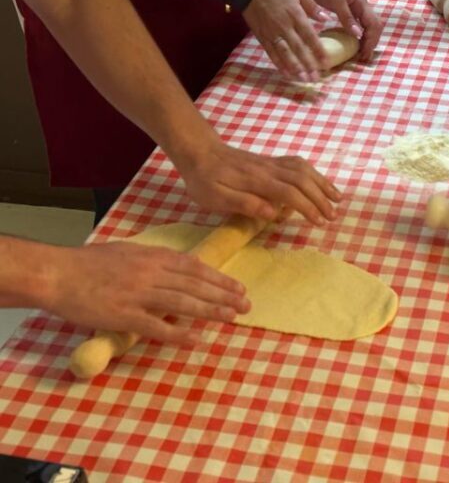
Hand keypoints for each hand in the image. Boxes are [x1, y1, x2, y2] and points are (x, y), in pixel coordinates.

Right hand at [45, 242, 249, 344]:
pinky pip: (156, 327)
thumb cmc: (90, 262)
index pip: (195, 268)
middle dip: (224, 295)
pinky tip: (196, 340)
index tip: (238, 288)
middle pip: (195, 285)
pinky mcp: (124, 316)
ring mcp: (138, 294)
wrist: (57, 273)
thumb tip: (180, 268)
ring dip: (211, 311)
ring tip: (232, 318)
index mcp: (153, 256)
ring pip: (183, 303)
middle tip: (246, 305)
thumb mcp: (129, 252)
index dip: (219, 279)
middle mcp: (151, 273)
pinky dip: (178, 334)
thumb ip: (155, 260)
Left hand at [173, 138, 340, 225]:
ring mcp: (272, 163)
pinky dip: (314, 174)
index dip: (307, 207)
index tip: (318, 222)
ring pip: (305, 169)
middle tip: (332, 217)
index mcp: (256, 180)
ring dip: (323, 184)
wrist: (199, 151)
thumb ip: (243, 203)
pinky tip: (320, 183)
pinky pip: (299, 164)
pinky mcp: (271, 161)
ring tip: (337, 199)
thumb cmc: (204, 179)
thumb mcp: (215, 197)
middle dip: (321, 198)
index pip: (290, 193)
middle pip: (303, 180)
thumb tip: (272, 213)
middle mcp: (269, 169)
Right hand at [243, 0, 328, 80]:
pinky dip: (279, 65)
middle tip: (316, 78)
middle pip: (298, 48)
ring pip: (285, 54)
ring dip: (295, 68)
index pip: (309, 36)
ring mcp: (272, 33)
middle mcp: (284, 26)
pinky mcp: (262, 37)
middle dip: (308, 64)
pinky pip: (271, 53)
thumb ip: (311, 4)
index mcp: (294, 14)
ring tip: (304, 80)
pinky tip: (287, 74)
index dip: (318, 50)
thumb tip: (325, 18)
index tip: (326, 63)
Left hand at [295, 0, 382, 60]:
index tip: (364, 54)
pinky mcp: (347, 14)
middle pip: (374, 28)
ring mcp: (355, 10)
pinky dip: (359, 38)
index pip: (374, 24)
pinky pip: (358, 28)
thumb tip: (358, 34)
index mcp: (361, 2)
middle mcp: (361, 7)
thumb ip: (346, 16)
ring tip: (361, 55)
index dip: (371, 40)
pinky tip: (354, 46)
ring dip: (367, 42)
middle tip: (364, 58)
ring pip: (368, 28)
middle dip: (371, 43)